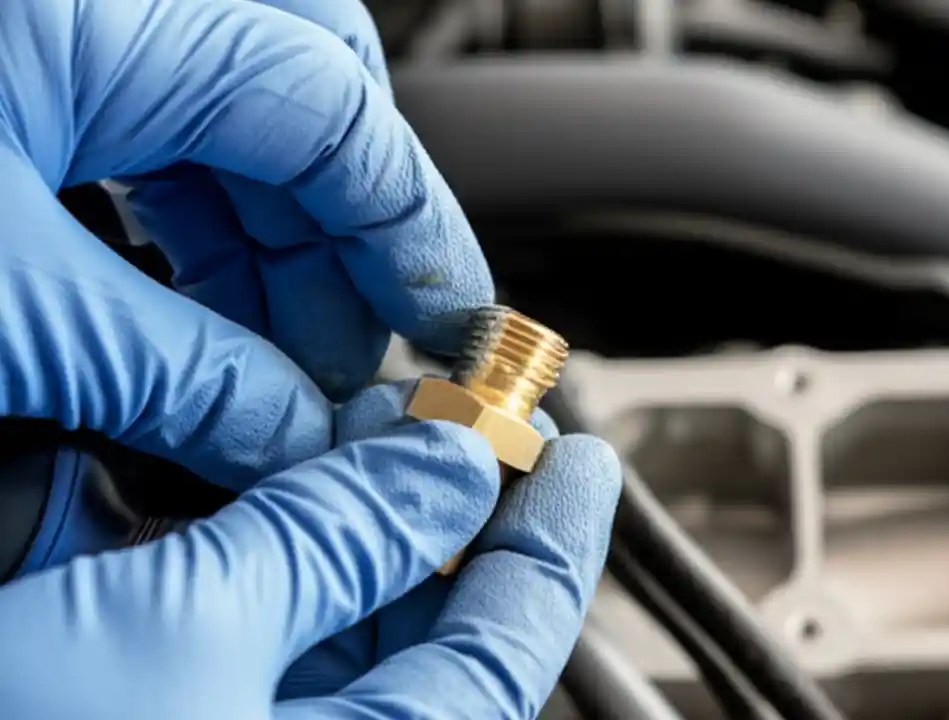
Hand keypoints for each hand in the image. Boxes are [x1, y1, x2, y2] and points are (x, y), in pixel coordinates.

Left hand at [0, 0, 491, 486]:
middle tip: (362, 354)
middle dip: (353, 241)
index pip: (336, 109)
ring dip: (281, 256)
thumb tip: (295, 441)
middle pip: (313, 101)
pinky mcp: (41, 79)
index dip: (414, 232)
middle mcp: (107, 7)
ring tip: (280, 373)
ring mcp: (76, 37)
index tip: (452, 331)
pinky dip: (208, 239)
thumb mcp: (7, 310)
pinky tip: (204, 326)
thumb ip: (174, 376)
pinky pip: (168, 144)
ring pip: (245, 130)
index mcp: (104, 13)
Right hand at [0, 382, 622, 719]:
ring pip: (301, 614)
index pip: (508, 647)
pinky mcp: (121, 700)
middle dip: (423, 503)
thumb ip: (330, 542)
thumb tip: (442, 466)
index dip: (555, 542)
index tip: (581, 459)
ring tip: (326, 423)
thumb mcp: (186, 635)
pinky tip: (165, 483)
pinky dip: (188, 550)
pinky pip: (189, 622)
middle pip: (410, 621)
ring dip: (308, 513)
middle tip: (438, 415)